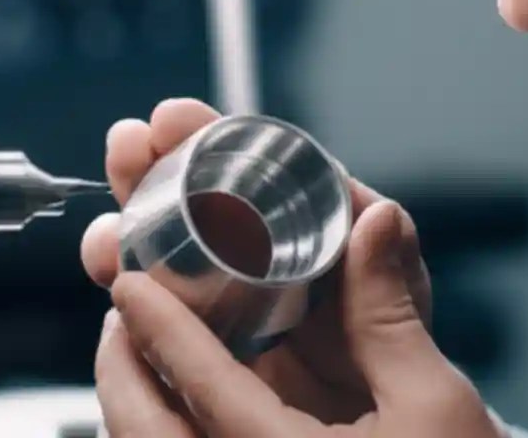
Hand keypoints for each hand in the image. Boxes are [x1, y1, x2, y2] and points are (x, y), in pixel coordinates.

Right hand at [82, 99, 495, 434]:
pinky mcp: (216, 374)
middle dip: (163, 175)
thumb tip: (381, 216)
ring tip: (109, 233)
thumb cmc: (419, 413)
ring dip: (138, 236)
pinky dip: (137, 309)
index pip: (271, 181)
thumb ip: (393, 291)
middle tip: (129, 146)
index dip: (222, 143)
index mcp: (334, 259)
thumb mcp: (414, 349)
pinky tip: (117, 281)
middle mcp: (282, 281)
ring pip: (177, 267)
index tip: (179, 119)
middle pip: (210, 212)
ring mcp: (243, 327)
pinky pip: (166, 335)